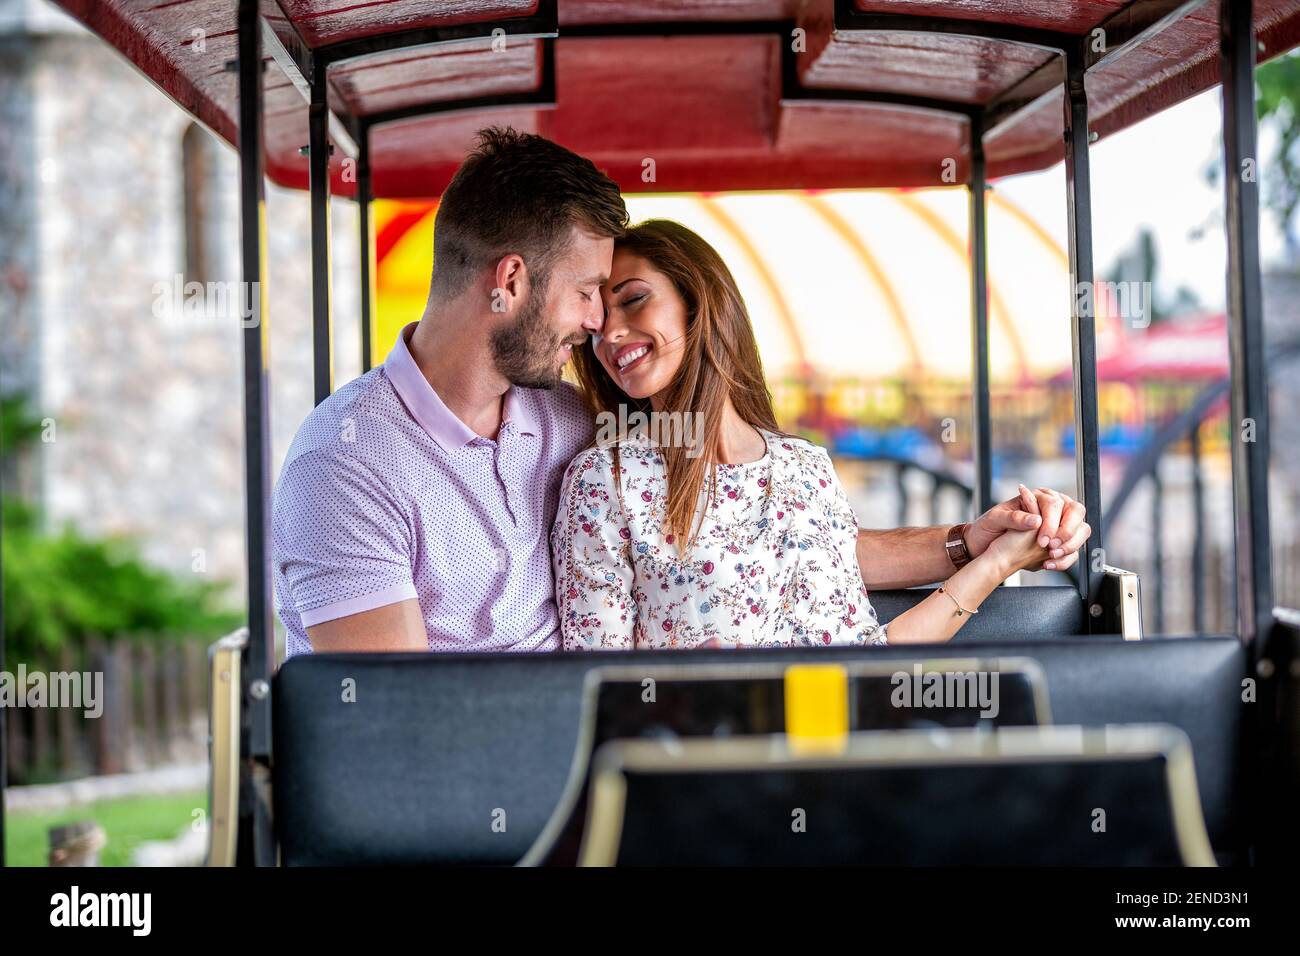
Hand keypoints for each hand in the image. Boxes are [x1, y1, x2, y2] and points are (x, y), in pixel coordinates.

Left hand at [966, 484, 1089, 572]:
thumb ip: (1013, 518)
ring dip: (1071, 544)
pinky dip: (1066, 558)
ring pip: (1081, 530)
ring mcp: (1055, 527)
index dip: (1052, 522)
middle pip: (1075, 512)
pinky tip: (1049, 564)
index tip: (1042, 539)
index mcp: (1035, 498)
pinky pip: (1072, 549)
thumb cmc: (985, 528)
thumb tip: (1036, 520)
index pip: (1055, 503)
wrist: (981, 547)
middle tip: (1050, 547)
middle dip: (1067, 531)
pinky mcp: (1055, 543)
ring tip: (1051, 556)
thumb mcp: (994, 519)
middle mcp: (1048, 511)